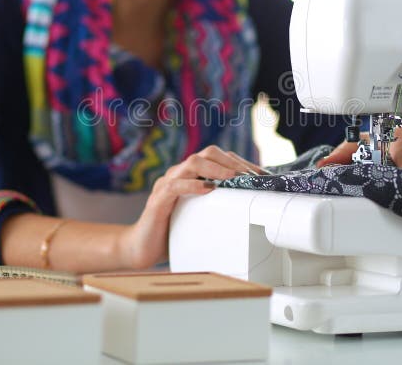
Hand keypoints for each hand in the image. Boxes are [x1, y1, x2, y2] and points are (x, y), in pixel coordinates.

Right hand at [120, 145, 265, 269]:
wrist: (142, 248)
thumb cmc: (173, 231)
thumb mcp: (201, 216)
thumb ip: (218, 207)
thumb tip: (250, 206)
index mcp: (190, 175)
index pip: (218, 157)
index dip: (239, 162)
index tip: (259, 175)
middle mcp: (178, 174)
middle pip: (207, 153)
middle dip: (231, 161)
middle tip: (249, 176)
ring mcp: (167, 184)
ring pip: (192, 163)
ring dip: (216, 168)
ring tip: (233, 178)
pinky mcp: (158, 200)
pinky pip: (175, 185)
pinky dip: (193, 185)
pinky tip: (208, 190)